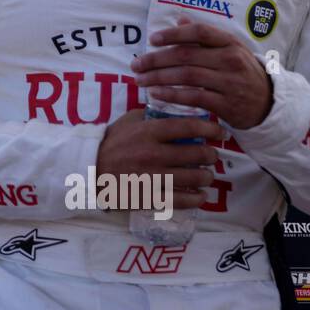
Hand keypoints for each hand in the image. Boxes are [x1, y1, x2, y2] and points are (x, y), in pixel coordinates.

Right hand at [95, 108, 221, 210]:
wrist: (88, 170)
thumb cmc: (111, 143)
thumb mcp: (128, 121)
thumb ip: (152, 114)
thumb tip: (175, 109)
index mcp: (148, 132)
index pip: (188, 127)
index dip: (210, 128)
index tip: (220, 132)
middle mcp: (153, 154)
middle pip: (196, 154)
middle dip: (211, 155)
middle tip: (212, 156)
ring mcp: (151, 177)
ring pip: (193, 178)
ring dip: (207, 177)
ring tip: (207, 176)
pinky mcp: (148, 197)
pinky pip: (181, 200)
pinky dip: (196, 199)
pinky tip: (201, 196)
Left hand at [130, 18, 273, 129]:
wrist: (268, 103)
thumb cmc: (242, 72)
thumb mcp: (230, 49)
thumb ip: (204, 36)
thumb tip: (180, 18)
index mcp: (231, 43)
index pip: (200, 32)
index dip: (174, 34)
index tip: (152, 39)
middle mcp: (231, 60)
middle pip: (186, 56)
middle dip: (156, 60)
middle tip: (136, 64)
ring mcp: (229, 82)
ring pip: (186, 76)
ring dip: (158, 77)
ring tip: (140, 79)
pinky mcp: (226, 104)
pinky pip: (193, 97)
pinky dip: (172, 95)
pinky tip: (155, 93)